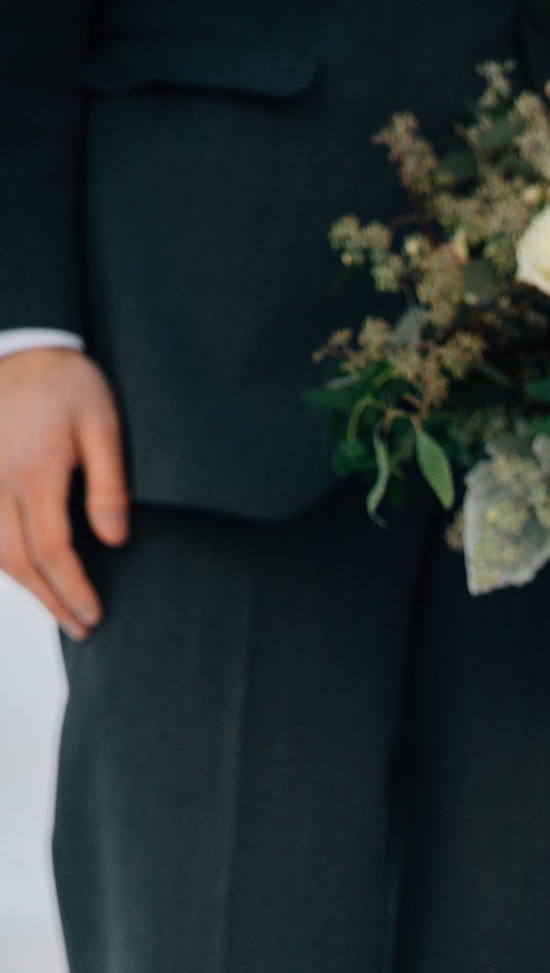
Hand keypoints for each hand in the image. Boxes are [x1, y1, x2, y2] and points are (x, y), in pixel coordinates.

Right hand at [0, 348, 129, 637]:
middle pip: (16, 561)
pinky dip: (3, 560)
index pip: (51, 550)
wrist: (20, 345)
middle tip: (81, 627)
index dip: (73, 589)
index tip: (95, 614)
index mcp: (35, 470)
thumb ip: (110, 484)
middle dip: (50, 600)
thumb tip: (114, 541)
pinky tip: (26, 575)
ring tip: (58, 609)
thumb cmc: (66, 382)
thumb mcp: (103, 424)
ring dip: (25, 587)